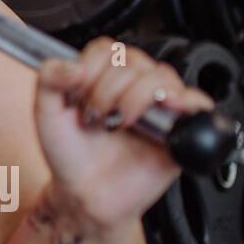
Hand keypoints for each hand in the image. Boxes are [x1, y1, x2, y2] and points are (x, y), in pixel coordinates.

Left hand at [34, 37, 215, 230]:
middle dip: (108, 89)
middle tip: (95, 117)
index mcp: (104, 78)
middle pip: (134, 59)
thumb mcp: (45, 113)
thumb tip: (74, 64)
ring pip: (162, 75)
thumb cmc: (69, 155)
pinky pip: (198, 103)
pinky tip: (163, 112)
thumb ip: (48, 79)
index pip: (108, 48)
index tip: (79, 95)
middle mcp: (133, 88)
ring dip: (136, 97)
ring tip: (119, 123)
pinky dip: (186, 101)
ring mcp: (157, 107)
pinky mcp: (179, 129)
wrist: (85, 194)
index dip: (92, 68)